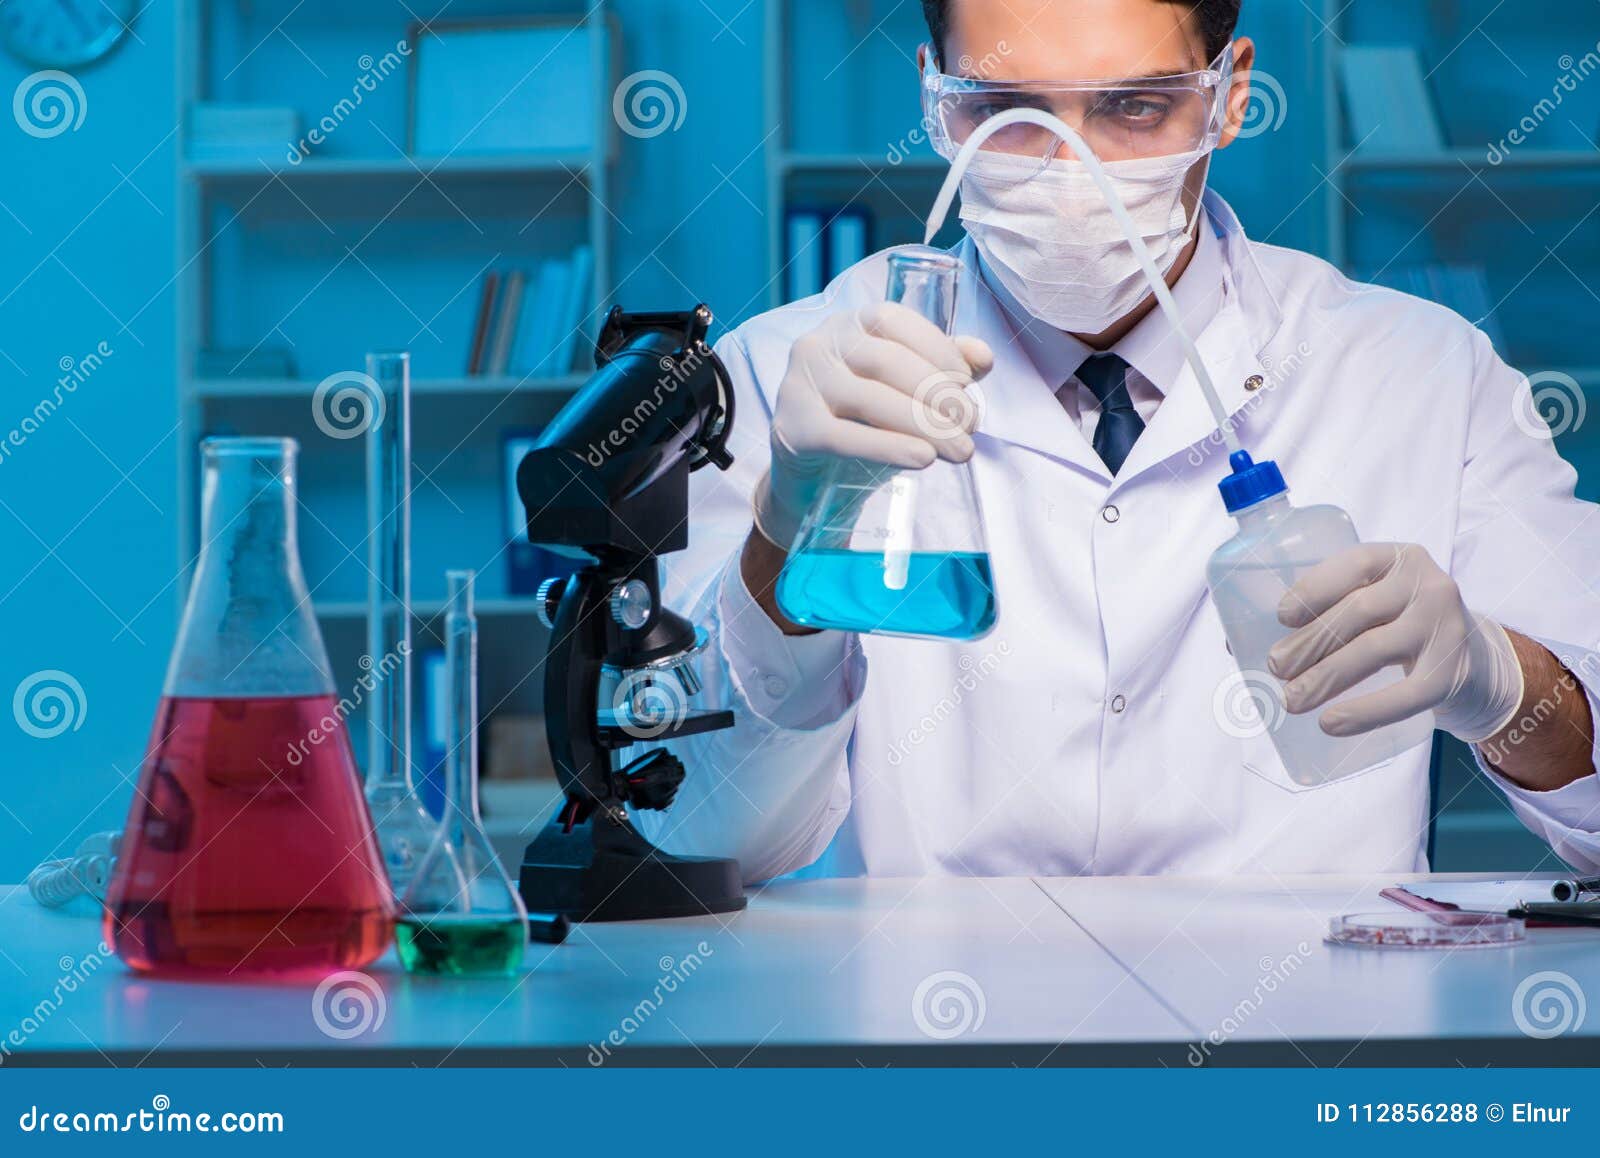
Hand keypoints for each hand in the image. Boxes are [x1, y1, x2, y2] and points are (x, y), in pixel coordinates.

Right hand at [751, 302, 993, 550]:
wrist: (811, 474)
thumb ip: (942, 367)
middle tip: (970, 425)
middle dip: (938, 394)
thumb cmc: (863, 421)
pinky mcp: (794, 429)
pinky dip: (890, 448)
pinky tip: (922, 459)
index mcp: (848, 325)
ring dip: (924, 425)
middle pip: (887, 362)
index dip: (938, 350)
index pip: (895, 322)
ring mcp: (800, 386)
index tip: (968, 383)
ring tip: (959, 449)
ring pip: (870, 399)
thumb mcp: (904, 390)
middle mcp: (819, 345)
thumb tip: (983, 357)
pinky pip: (845, 437)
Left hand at [1267, 543, 1523, 742]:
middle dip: (1310, 642)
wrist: (1472, 661)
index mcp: (1398, 559)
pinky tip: (1332, 723)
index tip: (1281, 616)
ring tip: (1292, 700)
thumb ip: (1320, 612)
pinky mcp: (1453, 673)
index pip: (1354, 563)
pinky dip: (1366, 712)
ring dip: (1326, 677)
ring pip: (1374, 651)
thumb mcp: (1372, 603)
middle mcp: (1427, 585)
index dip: (1315, 587)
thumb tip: (1236, 644)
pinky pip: (1407, 695)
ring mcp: (1445, 628)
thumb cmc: (1397, 626)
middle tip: (1276, 668)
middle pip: (1358, 612)